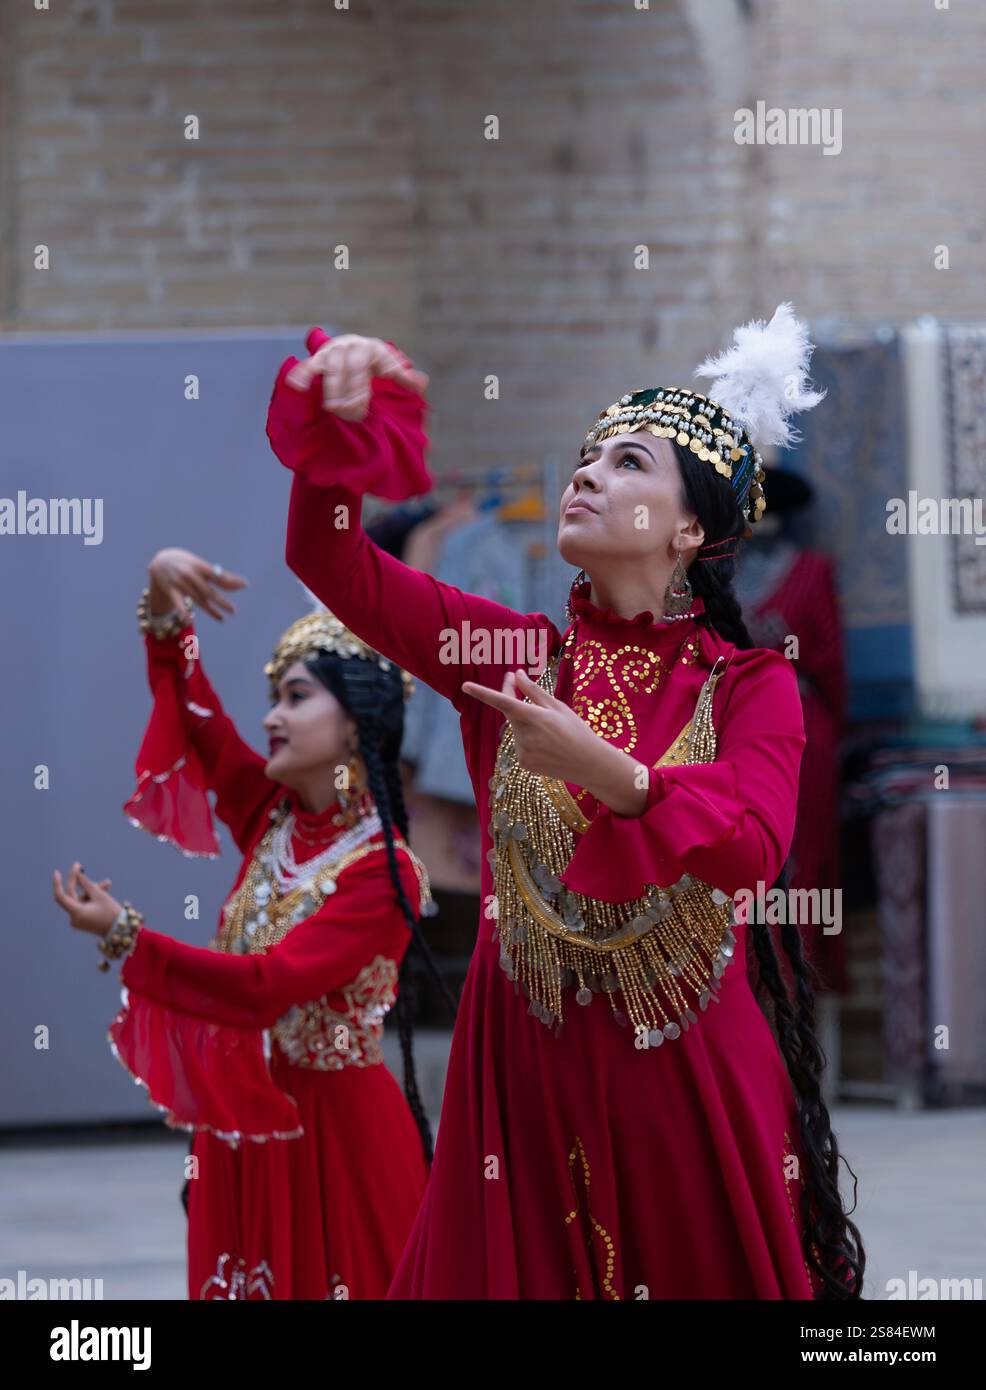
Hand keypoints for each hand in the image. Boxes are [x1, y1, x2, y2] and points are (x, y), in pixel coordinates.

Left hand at [52, 862, 122, 937]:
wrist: (120, 930)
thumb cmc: (111, 912)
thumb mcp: (99, 895)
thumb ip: (86, 883)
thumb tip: (76, 874)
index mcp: (76, 913)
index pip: (61, 896)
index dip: (57, 883)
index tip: (56, 872)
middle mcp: (73, 918)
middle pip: (72, 895)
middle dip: (80, 882)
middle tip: (81, 866)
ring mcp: (77, 921)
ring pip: (80, 899)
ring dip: (91, 890)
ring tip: (108, 883)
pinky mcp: (82, 921)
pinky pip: (83, 905)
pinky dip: (91, 898)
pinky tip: (103, 891)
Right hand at [148, 548, 247, 622]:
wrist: (160, 560)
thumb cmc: (185, 562)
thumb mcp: (198, 563)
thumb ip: (213, 574)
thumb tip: (233, 582)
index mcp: (199, 566)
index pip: (218, 575)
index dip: (231, 580)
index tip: (245, 585)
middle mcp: (190, 575)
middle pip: (208, 591)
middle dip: (221, 601)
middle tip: (234, 611)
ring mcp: (180, 583)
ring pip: (197, 599)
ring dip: (210, 610)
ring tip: (222, 618)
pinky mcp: (171, 590)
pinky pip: (177, 602)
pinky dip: (182, 609)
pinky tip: (188, 618)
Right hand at [284, 334, 429, 420]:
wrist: (351, 348)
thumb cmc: (374, 363)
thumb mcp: (391, 367)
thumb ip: (405, 377)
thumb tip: (422, 383)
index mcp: (375, 349)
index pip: (382, 360)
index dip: (388, 368)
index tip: (390, 377)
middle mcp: (354, 346)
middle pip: (356, 367)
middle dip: (355, 390)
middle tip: (355, 412)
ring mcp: (335, 351)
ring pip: (334, 368)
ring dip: (334, 389)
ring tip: (333, 409)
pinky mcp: (319, 359)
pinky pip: (310, 365)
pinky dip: (302, 373)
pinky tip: (297, 385)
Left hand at [461, 669, 603, 784]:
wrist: (589, 764)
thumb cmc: (577, 730)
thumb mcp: (558, 707)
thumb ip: (534, 691)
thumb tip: (517, 674)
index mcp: (537, 718)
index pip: (504, 702)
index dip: (483, 693)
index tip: (465, 686)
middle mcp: (527, 736)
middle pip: (509, 712)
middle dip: (512, 698)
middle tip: (517, 681)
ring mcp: (524, 752)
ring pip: (514, 729)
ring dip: (524, 722)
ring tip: (549, 730)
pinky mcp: (524, 763)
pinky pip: (519, 744)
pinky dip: (528, 739)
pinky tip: (547, 745)